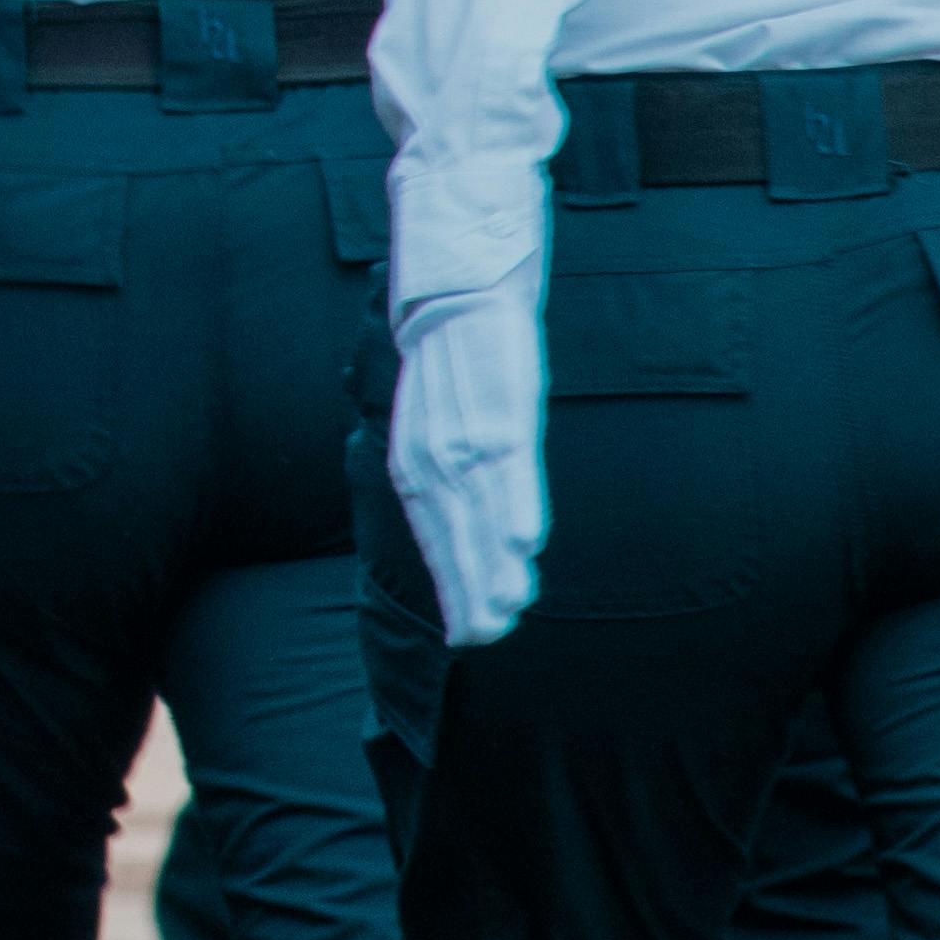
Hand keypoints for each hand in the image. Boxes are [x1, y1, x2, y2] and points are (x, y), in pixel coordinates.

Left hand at [387, 276, 547, 647]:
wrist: (454, 301)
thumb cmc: (451, 376)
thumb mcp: (435, 434)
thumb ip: (450, 483)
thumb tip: (473, 535)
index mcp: (415, 467)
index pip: (432, 540)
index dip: (449, 587)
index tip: (464, 637)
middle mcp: (436, 459)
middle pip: (456, 535)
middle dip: (470, 590)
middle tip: (485, 638)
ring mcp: (469, 438)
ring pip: (483, 510)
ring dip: (496, 560)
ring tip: (508, 607)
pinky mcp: (503, 414)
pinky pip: (511, 466)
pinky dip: (517, 501)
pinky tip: (525, 541)